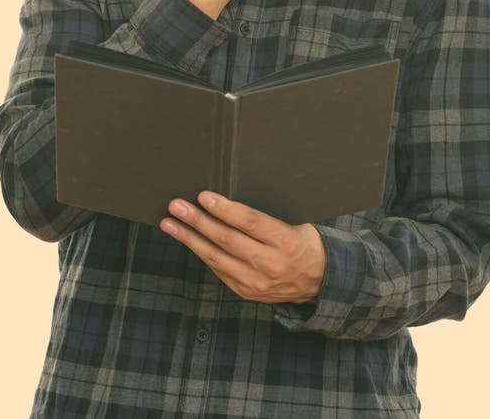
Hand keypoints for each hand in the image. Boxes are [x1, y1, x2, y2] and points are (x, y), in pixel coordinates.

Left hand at [160, 191, 325, 303]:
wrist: (319, 282)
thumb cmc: (304, 244)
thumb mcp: (295, 224)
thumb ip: (264, 219)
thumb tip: (226, 202)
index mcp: (285, 242)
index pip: (249, 222)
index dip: (224, 209)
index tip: (202, 196)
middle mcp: (270, 264)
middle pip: (227, 240)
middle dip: (197, 221)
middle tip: (176, 206)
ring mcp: (256, 282)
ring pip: (215, 257)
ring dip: (189, 239)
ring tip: (170, 223)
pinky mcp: (246, 292)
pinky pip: (218, 269)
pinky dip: (201, 253)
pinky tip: (188, 240)